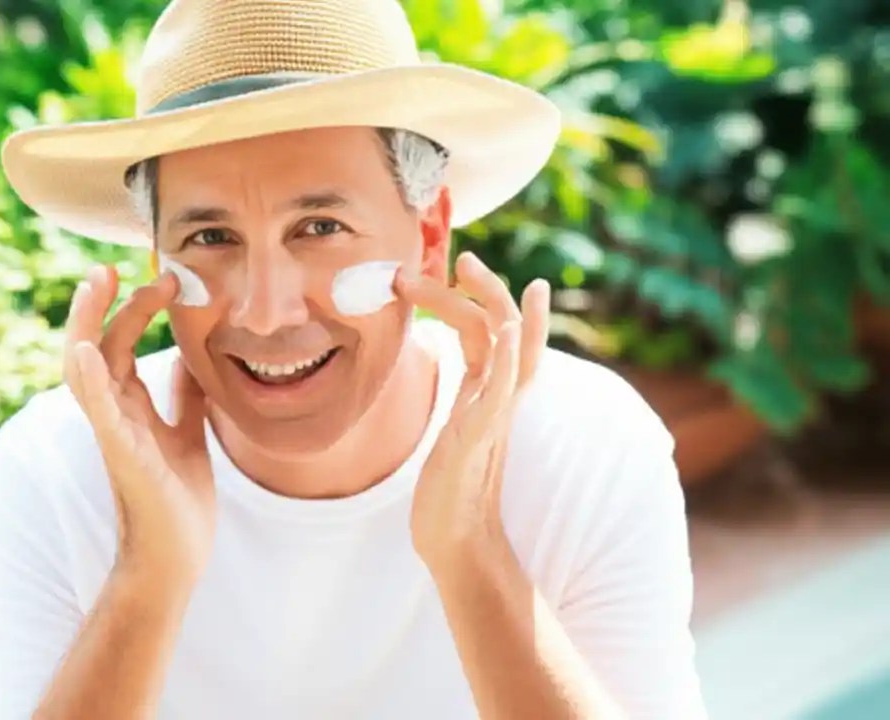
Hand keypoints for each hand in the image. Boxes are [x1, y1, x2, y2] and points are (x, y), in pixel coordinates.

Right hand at [64, 265, 215, 586]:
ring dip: (87, 325)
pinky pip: (99, 412)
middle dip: (104, 303)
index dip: (136, 307)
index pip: (122, 343)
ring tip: (94, 285)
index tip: (165, 276)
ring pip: (86, 369)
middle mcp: (115, 413)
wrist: (176, 557)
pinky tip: (88, 350)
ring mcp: (113, 432)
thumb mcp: (188, 435)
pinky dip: (90, 380)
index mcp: (130, 407)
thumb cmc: (177, 502)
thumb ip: (185, 399)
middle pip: (98, 344)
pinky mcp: (121, 454)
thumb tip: (191, 359)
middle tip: (115, 265)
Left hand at [394, 253, 550, 572]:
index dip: (481, 301)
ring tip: (471, 267)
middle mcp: (495, 401)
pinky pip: (503, 389)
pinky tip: (508, 327)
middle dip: (486, 289)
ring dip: (488, 303)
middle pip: (502, 329)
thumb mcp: (451, 437)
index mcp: (486, 398)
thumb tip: (449, 392)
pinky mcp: (482, 437)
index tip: (463, 270)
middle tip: (464, 256)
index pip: (491, 336)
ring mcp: (492, 416)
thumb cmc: (448, 494)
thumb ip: (457, 409)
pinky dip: (510, 355)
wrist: (456, 544)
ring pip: (504, 347)